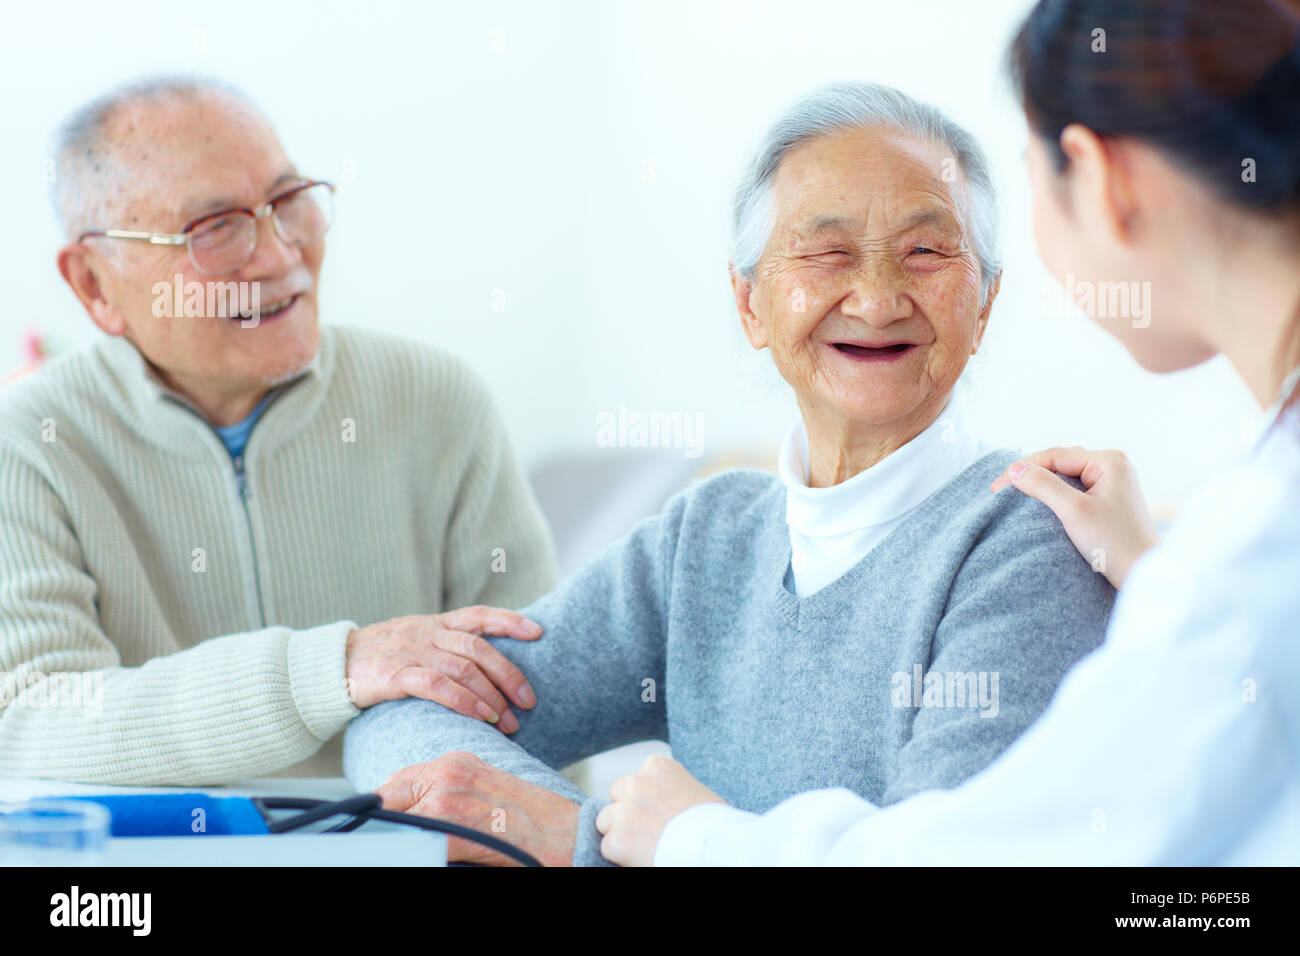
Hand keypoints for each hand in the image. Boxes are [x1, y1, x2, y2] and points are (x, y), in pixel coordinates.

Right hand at [345, 606, 541, 729]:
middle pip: (478, 648)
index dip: (510, 621)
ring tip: (509, 721)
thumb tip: (483, 670)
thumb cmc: (376, 660)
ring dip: (491, 695)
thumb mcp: (412, 643)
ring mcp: (411, 651)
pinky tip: (480, 716)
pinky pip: (437, 685)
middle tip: (529, 701)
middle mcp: (426, 633)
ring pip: (463, 667)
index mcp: (433, 623)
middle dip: (509, 674)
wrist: (328, 666)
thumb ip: (443, 649)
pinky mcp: (395, 674)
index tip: (538, 632)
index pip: (479, 616)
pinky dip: (464, 700)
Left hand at [376, 752, 579, 865]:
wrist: (564, 834)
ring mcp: (443, 800)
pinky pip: (408, 844)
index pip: (401, 778)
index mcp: (456, 761)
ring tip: (403, 848)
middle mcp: (446, 772)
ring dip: (397, 834)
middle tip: (394, 836)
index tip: (393, 818)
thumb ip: (450, 789)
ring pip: (393, 818)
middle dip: (389, 816)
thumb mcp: (486, 787)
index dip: (392, 802)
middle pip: (389, 793)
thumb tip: (417, 812)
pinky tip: (423, 855)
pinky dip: (410, 852)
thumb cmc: (533, 818)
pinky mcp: (446, 831)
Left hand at [595, 755, 725, 866]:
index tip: (659, 812)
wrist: (715, 845)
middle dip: (627, 811)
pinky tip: (641, 857)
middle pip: (617, 795)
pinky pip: (608, 846)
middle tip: (647, 830)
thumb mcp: (693, 791)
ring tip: (644, 845)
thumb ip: (669, 789)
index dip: (645, 799)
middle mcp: (636, 783)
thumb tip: (660, 803)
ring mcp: (624, 811)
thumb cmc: (715, 822)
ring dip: (620, 832)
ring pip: (605, 820)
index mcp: (657, 766)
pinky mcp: (617, 839)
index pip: (637, 779)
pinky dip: (620, 855)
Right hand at [991, 446, 1159, 588]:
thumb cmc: (1114, 544)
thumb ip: (1043, 485)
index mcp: (1109, 461)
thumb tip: (1014, 470)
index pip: (1055, 455)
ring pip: (1065, 475)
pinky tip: (1040, 504)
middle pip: (1060, 462)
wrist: (1142, 575)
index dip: (1022, 469)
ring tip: (1016, 497)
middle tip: (1002, 492)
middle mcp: (1113, 466)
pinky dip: (1054, 495)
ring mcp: (1113, 482)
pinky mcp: (1109, 500)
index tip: (996, 489)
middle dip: (1030, 474)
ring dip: (1041, 484)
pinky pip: (1074, 489)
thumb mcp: (1074, 511)